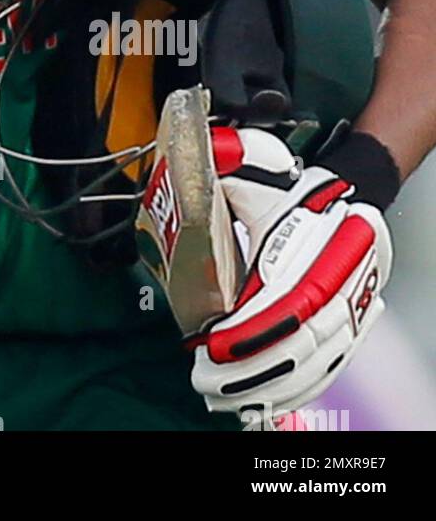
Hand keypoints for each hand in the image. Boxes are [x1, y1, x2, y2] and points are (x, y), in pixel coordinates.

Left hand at [189, 127, 391, 416]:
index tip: (211, 344)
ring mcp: (347, 312)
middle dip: (246, 369)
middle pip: (293, 346)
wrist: (345, 199)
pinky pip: (326, 370)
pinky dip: (294, 390)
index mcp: (311, 252)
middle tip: (204, 376)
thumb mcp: (259, 169)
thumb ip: (229, 160)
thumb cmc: (294, 192)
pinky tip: (263, 397)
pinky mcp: (348, 330)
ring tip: (221, 392)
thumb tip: (208, 154)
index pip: (281, 306)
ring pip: (310, 366)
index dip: (247, 333)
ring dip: (265, 386)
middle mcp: (335, 288)